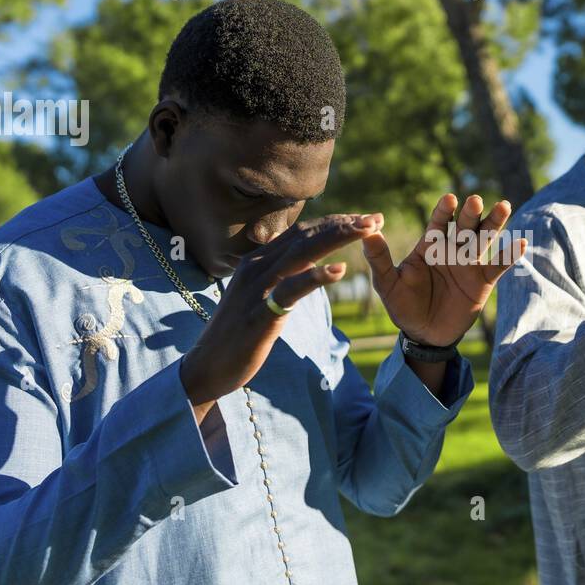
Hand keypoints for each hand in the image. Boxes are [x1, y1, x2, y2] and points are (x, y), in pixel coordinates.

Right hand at [179, 213, 381, 418]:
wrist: (208, 365)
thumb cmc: (238, 334)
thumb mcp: (259, 296)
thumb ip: (279, 277)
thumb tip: (301, 265)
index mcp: (259, 261)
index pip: (302, 232)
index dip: (335, 222)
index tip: (365, 219)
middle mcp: (257, 266)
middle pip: (306, 236)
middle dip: (343, 224)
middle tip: (376, 218)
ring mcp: (257, 288)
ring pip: (302, 253)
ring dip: (337, 238)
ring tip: (367, 230)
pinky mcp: (260, 313)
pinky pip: (291, 289)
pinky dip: (316, 277)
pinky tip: (339, 270)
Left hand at [361, 193, 528, 345]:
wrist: (424, 334)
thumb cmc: (403, 306)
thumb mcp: (387, 283)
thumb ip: (379, 258)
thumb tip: (367, 232)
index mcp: (430, 246)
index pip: (438, 222)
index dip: (444, 211)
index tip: (449, 199)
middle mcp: (452, 249)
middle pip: (465, 226)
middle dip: (470, 214)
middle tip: (475, 201)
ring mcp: (470, 263)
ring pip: (484, 238)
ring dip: (494, 223)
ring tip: (504, 206)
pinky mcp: (483, 281)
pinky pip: (498, 266)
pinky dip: (509, 255)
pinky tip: (520, 243)